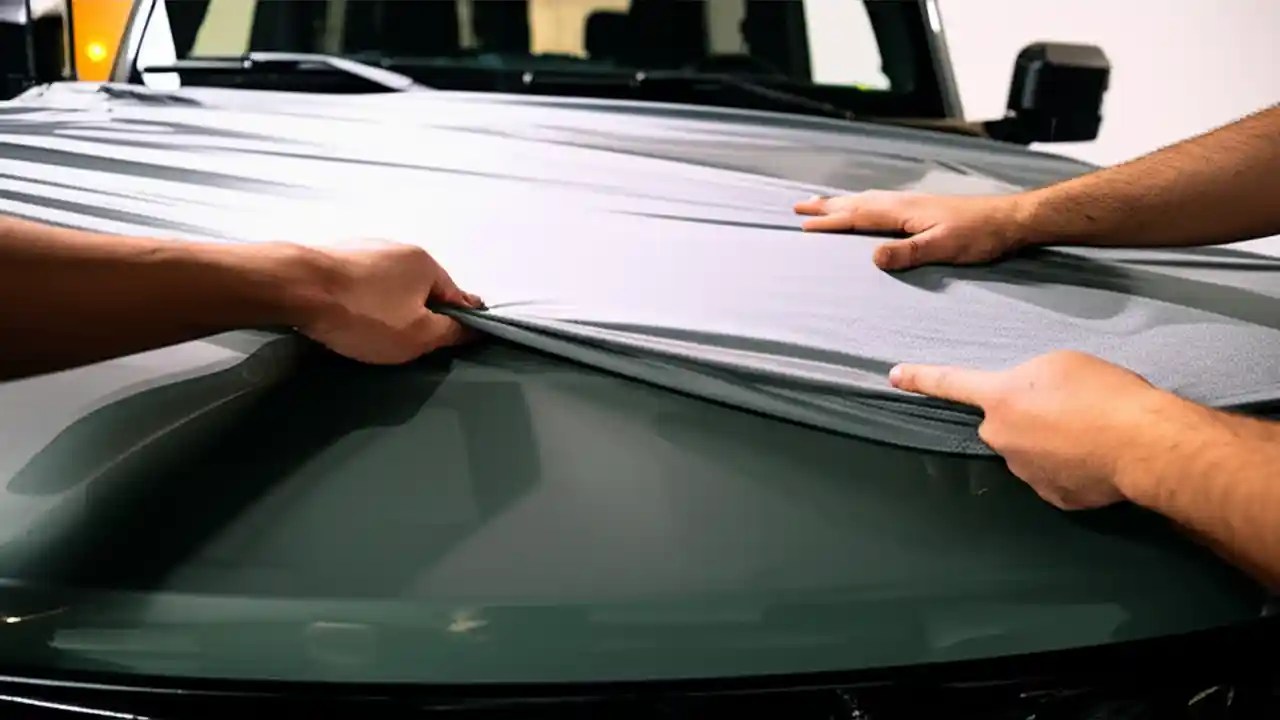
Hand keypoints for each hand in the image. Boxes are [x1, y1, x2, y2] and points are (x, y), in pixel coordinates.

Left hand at [290, 240, 484, 364]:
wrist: (295, 287)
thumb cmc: (364, 314)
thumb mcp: (418, 335)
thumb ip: (451, 333)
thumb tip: (475, 328)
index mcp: (426, 263)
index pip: (457, 296)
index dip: (460, 320)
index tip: (458, 338)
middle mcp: (399, 248)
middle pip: (421, 289)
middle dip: (419, 314)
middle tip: (407, 343)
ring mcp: (364, 249)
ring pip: (389, 286)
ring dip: (388, 306)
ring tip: (371, 332)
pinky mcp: (334, 256)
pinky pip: (361, 284)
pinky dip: (361, 300)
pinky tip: (348, 316)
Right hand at [793, 190, 1036, 270]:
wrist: (1009, 221)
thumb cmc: (979, 235)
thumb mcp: (942, 247)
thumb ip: (908, 253)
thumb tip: (872, 257)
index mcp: (903, 212)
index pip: (858, 217)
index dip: (830, 222)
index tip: (804, 225)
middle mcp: (903, 204)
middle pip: (856, 202)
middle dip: (827, 206)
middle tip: (798, 206)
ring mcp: (912, 205)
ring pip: (867, 200)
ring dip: (842, 202)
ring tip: (822, 204)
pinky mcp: (922, 210)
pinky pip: (880, 203)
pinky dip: (862, 203)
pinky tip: (866, 208)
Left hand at [888, 350, 1174, 509]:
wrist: (1141, 444)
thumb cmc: (1103, 393)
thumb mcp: (1061, 363)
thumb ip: (1030, 380)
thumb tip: (1027, 400)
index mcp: (1000, 398)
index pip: (950, 383)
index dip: (922, 377)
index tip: (894, 375)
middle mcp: (1001, 437)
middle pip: (1005, 423)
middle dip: (1027, 417)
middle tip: (1070, 409)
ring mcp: (1024, 472)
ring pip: (1029, 451)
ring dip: (1052, 442)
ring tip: (1092, 432)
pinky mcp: (1053, 497)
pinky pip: (1054, 476)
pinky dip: (1071, 468)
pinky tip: (1096, 458)